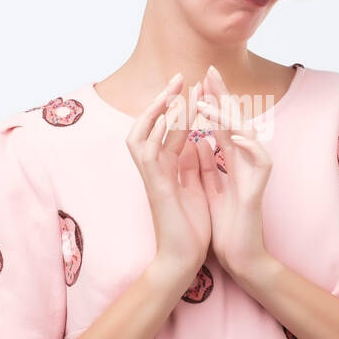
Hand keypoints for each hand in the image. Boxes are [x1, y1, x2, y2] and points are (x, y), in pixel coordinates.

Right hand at [125, 73, 211, 285]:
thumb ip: (192, 166)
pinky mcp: (155, 188)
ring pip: (142, 134)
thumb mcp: (195, 189)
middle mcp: (155, 169)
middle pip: (150, 125)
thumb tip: (196, 142)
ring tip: (172, 90)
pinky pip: (149, 154)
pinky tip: (167, 117)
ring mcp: (151, 177)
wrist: (183, 260)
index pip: (171, 129)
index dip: (181, 107)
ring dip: (156, 110)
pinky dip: (156, 134)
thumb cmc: (190, 229)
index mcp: (167, 169)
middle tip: (179, 78)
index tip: (194, 87)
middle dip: (163, 100)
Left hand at [193, 64, 273, 281]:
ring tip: (206, 103)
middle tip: (209, 71)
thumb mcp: (209, 188)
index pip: (219, 123)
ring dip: (226, 116)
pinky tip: (232, 134)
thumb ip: (206, 165)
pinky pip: (259, 159)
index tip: (195, 79)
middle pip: (235, 119)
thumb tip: (197, 142)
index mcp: (231, 160)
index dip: (210, 100)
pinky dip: (246, 144)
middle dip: (222, 95)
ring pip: (247, 133)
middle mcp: (245, 161)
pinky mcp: (259, 187)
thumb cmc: (226, 225)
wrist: (239, 255)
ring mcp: (255, 171)